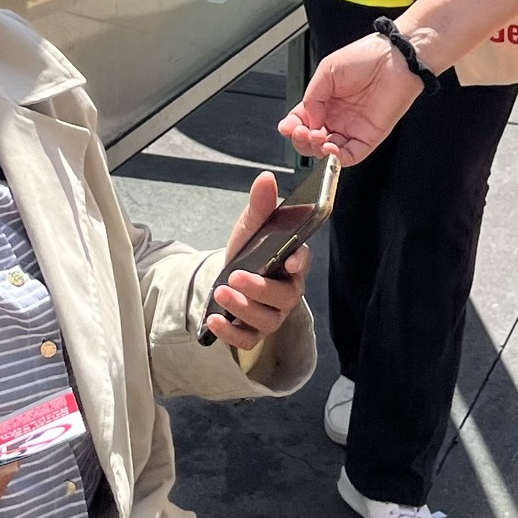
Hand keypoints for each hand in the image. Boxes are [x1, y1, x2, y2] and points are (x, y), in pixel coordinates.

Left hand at [205, 172, 310, 350]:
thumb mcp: (249, 228)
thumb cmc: (247, 253)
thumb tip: (266, 178)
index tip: (289, 261)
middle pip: (285, 297)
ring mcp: (271, 315)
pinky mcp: (253, 332)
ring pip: (267, 319)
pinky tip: (214, 319)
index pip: (303, 263)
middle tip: (236, 276)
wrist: (225, 278)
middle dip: (261, 288)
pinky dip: (230, 333)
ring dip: (243, 308)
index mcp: (290, 263)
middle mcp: (285, 292)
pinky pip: (247, 340)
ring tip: (221, 292)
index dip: (299, 263)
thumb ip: (259, 207)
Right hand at [280, 33, 422, 164]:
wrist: (395, 59)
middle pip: (311, 141)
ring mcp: (351, 129)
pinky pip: (351, 156)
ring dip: (317, 149)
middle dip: (301, 141)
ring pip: (327, 152)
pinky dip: (338, 159)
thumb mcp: (327, 69)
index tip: (287, 127)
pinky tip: (330, 149)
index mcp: (323, 102)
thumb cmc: (365, 57)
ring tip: (317, 136)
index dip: (291, 128)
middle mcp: (336, 118)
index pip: (301, 122)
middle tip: (302, 132)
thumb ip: (312, 96)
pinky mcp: (368, 137)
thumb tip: (309, 120)